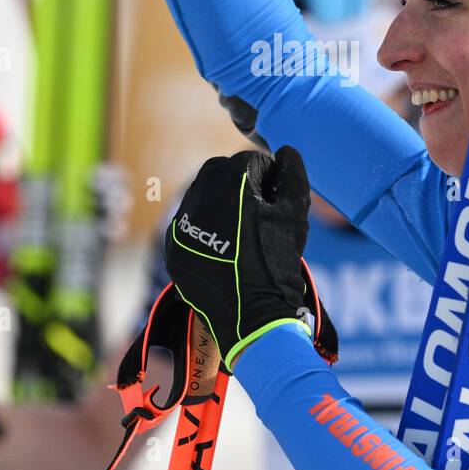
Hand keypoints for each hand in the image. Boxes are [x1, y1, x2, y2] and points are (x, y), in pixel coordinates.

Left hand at [165, 146, 313, 366]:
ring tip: (240, 230)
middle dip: (239, 184)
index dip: (268, 176)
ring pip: (199, 197)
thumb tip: (286, 152)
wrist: (253, 317)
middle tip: (258, 210)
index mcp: (230, 184)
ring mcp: (181, 225)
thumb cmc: (278, 263)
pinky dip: (203, 228)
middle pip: (218, 173)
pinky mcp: (173, 249)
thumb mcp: (295, 215)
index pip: (249, 161)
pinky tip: (223, 246)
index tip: (275, 198)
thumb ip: (293, 175)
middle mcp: (198, 199)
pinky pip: (186, 225)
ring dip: (218, 203)